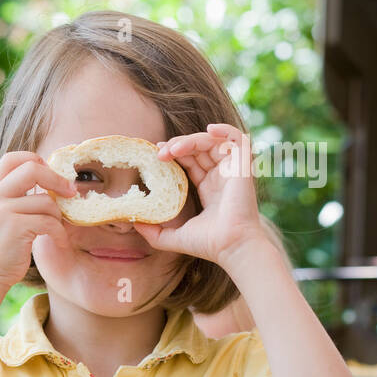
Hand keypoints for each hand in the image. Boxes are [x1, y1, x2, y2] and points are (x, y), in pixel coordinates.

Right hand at [0, 151, 76, 292]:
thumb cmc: (0, 247)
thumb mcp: (1, 216)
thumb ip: (17, 197)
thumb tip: (53, 183)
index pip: (13, 158)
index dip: (35, 159)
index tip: (50, 176)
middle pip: (32, 169)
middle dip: (57, 179)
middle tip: (71, 192)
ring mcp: (4, 211)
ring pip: (46, 201)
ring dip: (59, 216)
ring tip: (57, 230)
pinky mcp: (15, 227)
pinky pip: (49, 222)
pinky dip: (59, 233)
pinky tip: (59, 242)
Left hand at [132, 124, 264, 268]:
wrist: (230, 247)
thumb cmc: (208, 244)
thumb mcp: (172, 237)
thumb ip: (153, 232)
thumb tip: (134, 223)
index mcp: (209, 188)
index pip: (190, 161)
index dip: (174, 153)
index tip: (156, 154)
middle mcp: (221, 177)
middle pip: (198, 149)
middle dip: (177, 146)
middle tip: (158, 153)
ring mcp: (232, 170)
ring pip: (212, 142)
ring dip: (191, 140)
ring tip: (173, 150)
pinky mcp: (243, 166)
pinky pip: (238, 138)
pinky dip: (224, 130)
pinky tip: (208, 130)